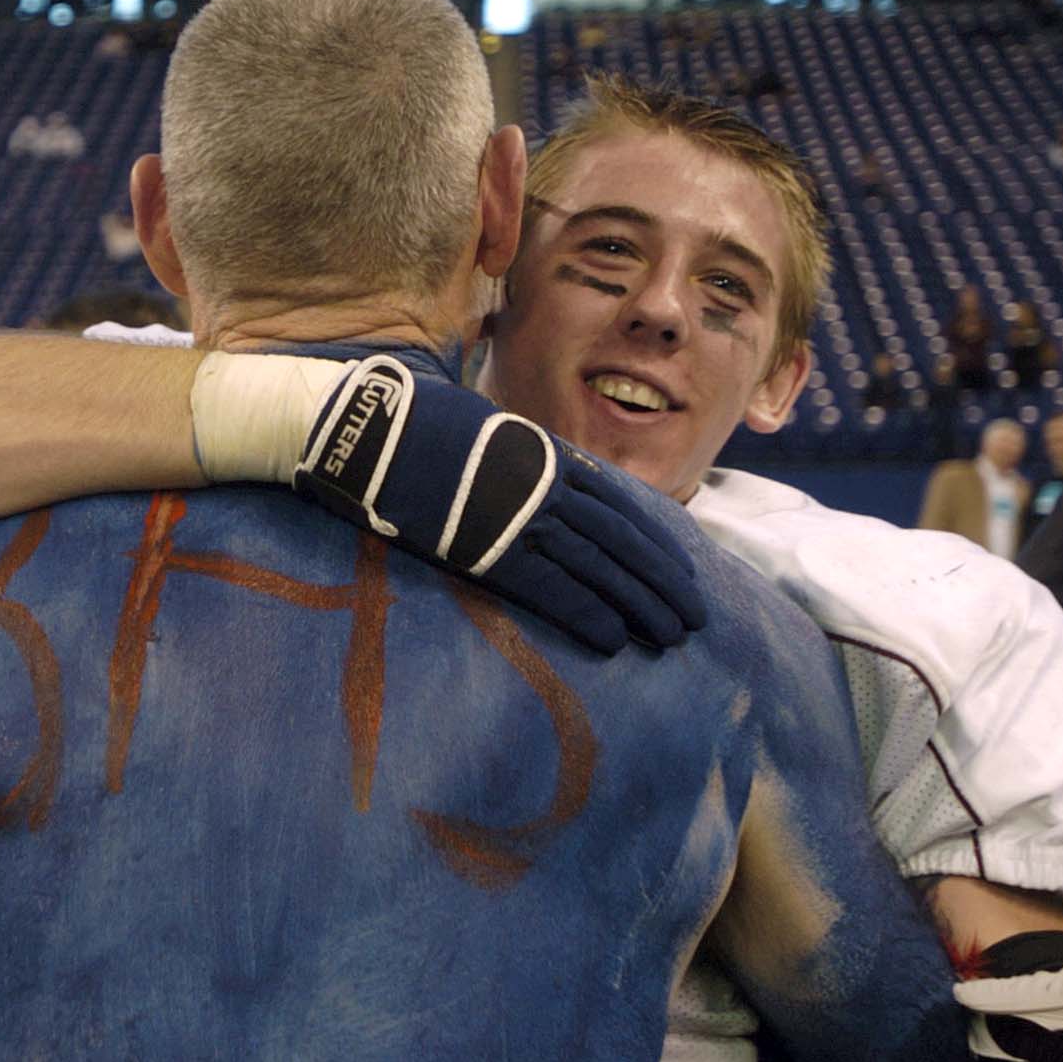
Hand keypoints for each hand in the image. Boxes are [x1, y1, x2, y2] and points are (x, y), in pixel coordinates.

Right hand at [292, 355, 706, 652]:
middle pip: (620, 540)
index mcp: (544, 457)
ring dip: (639, 603)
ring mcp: (520, 518)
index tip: (680, 570)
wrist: (371, 427)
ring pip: (599, 566)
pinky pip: (552, 587)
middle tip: (692, 617)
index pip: (616, 506)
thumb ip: (516, 457)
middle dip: (661, 581)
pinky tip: (616, 639)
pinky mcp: (489, 548)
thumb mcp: (483, 427)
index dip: (652, 542)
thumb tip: (533, 473)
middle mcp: (544, 488)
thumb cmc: (415, 422)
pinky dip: (587, 613)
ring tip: (669, 635)